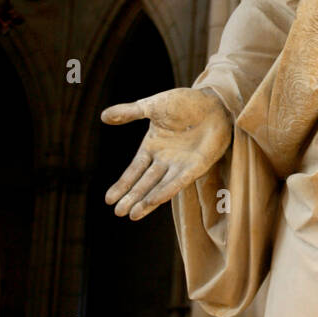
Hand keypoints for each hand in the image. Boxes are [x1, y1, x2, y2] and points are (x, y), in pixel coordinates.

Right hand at [101, 86, 233, 219]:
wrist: (214, 101)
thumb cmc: (185, 103)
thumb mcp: (153, 106)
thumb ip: (130, 112)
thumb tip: (103, 116)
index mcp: (153, 147)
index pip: (134, 170)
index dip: (122, 185)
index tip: (108, 199)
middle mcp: (165, 160)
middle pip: (145, 183)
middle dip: (132, 198)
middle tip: (118, 213)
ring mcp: (181, 165)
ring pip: (160, 187)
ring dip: (147, 201)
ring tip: (133, 215)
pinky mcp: (197, 166)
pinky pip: (179, 182)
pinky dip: (166, 191)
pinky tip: (154, 200)